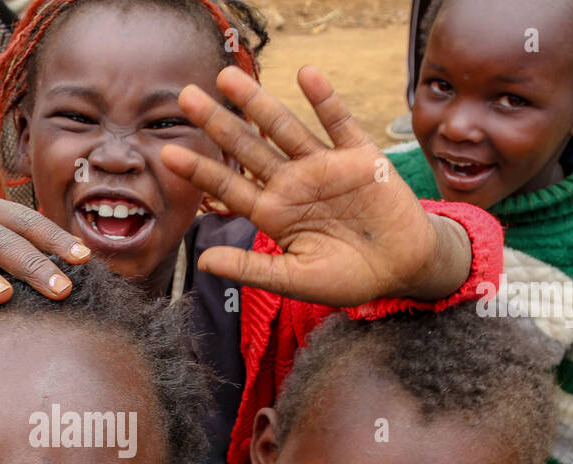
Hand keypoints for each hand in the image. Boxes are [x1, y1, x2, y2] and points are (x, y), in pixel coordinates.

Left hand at [161, 66, 469, 305]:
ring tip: (228, 77)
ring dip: (257, 103)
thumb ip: (251, 268)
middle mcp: (293, 184)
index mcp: (274, 213)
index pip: (229, 187)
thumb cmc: (348, 278)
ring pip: (284, 128)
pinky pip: (339, 122)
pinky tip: (305, 74)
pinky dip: (324, 99)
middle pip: (247, 148)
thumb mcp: (295, 279)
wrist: (403, 269)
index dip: (201, 170)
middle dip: (218, 123)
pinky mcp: (359, 157)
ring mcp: (324, 167)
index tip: (169, 154)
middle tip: (186, 96)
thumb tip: (204, 263)